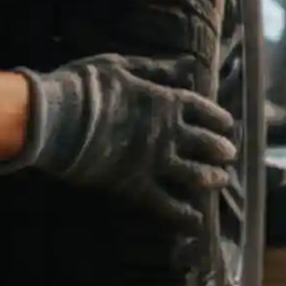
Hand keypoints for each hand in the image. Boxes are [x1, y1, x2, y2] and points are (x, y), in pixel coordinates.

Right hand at [0, 54, 236, 228]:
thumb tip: (188, 63)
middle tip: (229, 156)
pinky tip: (197, 223)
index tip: (227, 125)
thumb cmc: (84, 86)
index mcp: (165, 102)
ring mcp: (155, 162)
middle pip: (205, 144)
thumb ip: (157, 68)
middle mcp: (168, 133)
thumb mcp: (122, 66)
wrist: (55, 118)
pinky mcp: (136, 186)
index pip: (203, 111)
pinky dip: (184, 216)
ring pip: (195, 174)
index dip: (218, 118)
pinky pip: (167, 205)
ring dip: (211, 178)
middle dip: (221, 150)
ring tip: (221, 181)